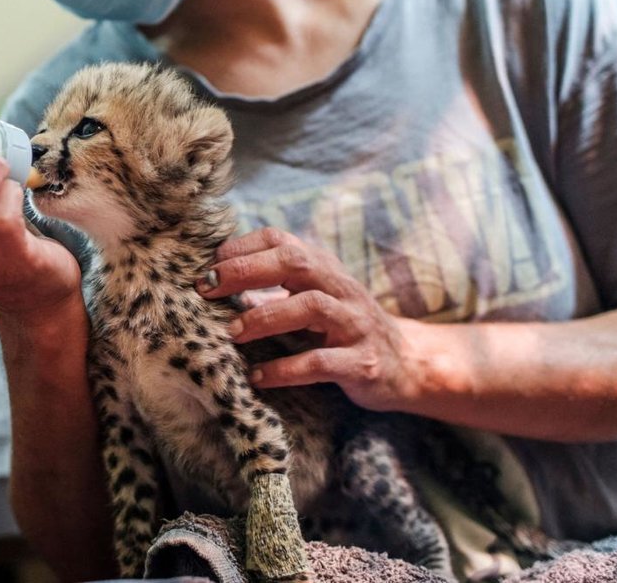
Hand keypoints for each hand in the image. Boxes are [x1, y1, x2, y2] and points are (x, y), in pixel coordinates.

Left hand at [197, 227, 420, 411]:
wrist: (408, 365)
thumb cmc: (344, 329)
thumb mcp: (313, 299)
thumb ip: (276, 287)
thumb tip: (217, 279)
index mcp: (325, 269)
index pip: (282, 240)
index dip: (243, 247)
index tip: (209, 265)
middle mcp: (342, 289)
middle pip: (295, 263)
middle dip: (246, 271)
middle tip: (208, 289)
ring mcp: (355, 324)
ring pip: (310, 306)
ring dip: (264, 317)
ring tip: (231, 333)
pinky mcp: (362, 363)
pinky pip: (320, 362)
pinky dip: (284, 369)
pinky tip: (256, 377)